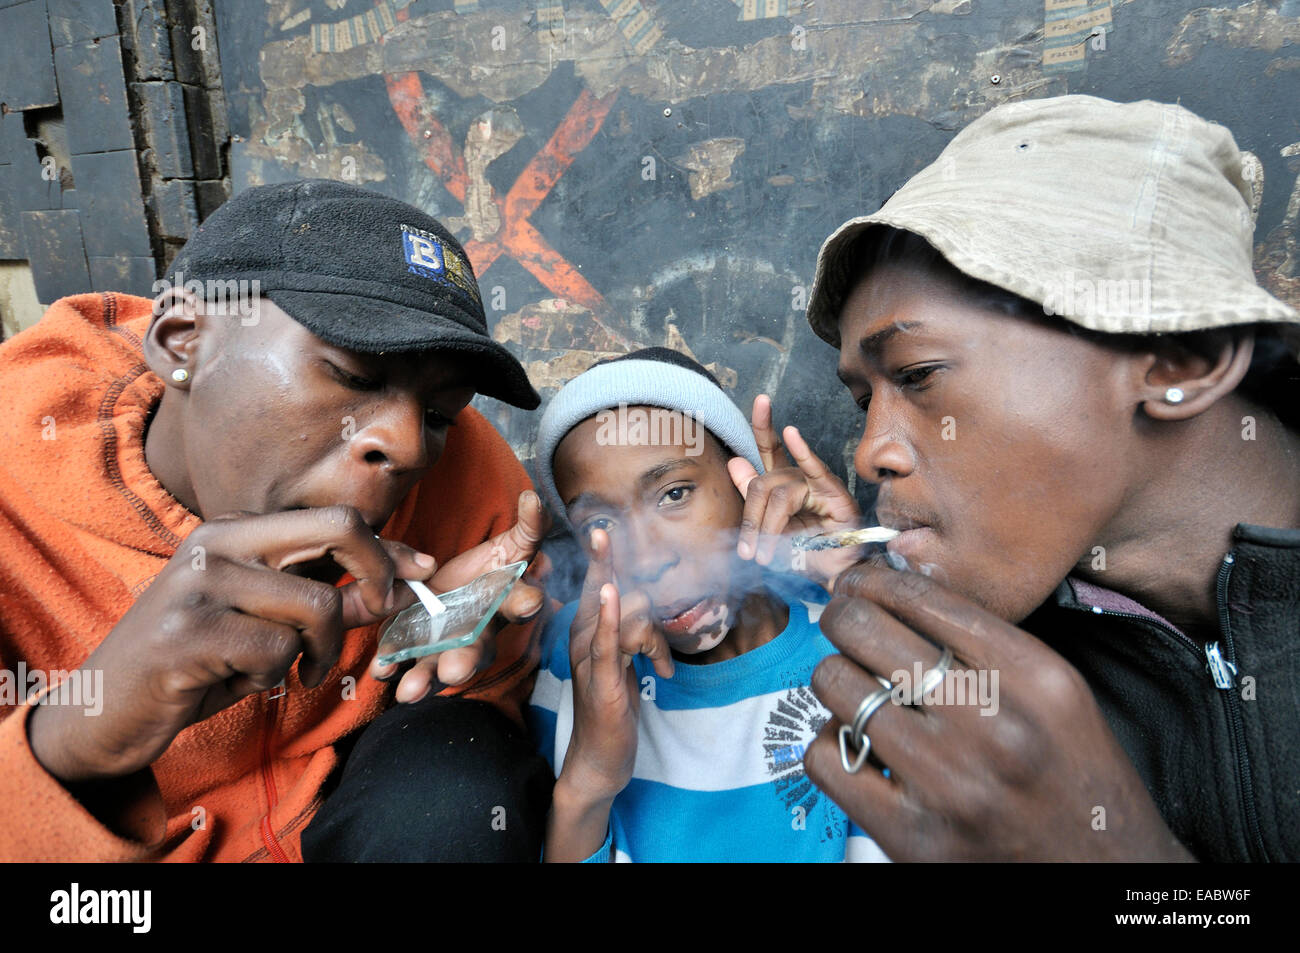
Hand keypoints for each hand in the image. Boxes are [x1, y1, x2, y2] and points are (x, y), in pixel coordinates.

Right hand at [28, 506, 435, 783]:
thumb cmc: (194, 664)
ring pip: (317, 605)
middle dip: (377, 577)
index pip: (335, 521)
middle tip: (375, 617)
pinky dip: (274, 677)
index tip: (420, 573)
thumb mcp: (264, 623)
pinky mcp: (188, 633)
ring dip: (320, 651)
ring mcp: (200, 584)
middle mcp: (217, 543)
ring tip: (291, 670)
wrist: (104, 710)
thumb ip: (324, 599)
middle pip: (339, 531)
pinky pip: (278, 652)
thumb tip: (398, 587)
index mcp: (235, 532)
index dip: (388, 548)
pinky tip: (241, 681)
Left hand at [369, 490, 548, 701]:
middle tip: (454, 672)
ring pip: (439, 666)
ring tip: (408, 692)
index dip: (525, 602)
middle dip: (465, 661)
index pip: (522, 602)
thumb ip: (528, 526)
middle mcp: (482, 633)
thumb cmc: (490, 573)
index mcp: (508, 603)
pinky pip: (406, 662)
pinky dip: (392, 667)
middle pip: (478, 648)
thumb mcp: (513, 546)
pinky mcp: (419, 649)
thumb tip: (534, 497)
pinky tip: (380, 669)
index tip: (527, 602)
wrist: (459, 592)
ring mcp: (450, 646)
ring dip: (425, 679)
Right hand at [560, 528, 672, 802]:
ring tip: (661, 669)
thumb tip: (646, 608)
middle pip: (615, 591)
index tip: (605, 527)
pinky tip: (610, 592)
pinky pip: (607, 639)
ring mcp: (590, 658)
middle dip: (649, 609)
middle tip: (659, 647)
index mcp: (586, 629)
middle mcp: (582, 636)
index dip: (601, 554)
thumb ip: (630, 632)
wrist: (599, 760)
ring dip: (657, 640)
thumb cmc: (612, 710)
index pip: (597, 581)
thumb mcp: (624, 662)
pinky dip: (609, 614)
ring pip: (628, 613)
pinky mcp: (602, 680)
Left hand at [728, 393, 860, 580]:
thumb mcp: (768, 528)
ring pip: (779, 492)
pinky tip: (791, 433)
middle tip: (748, 552)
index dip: (763, 424)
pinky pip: (813, 472)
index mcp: (783, 482)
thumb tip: (735, 461)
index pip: (770, 449)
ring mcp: (817, 484)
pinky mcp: (834, 494)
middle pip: (762, 482)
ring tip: (765, 555)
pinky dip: (802, 452)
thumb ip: (751, 496)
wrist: (831, 577)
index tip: (761, 400)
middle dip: (751, 519)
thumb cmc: (803, 554)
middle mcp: (799, 477)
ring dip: (768, 527)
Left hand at [803, 565, 1193, 860]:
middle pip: (866, 630)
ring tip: (854, 689)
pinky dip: (828, 742)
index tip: (859, 583)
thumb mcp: (1058, 694)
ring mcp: (949, 783)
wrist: (1107, 875)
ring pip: (837, 686)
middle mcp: (993, 725)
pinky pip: (825, 757)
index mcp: (1035, 678)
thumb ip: (988, 645)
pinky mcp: (913, 837)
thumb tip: (894, 596)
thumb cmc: (1075, 780)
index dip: (875, 581)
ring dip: (835, 680)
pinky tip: (854, 742)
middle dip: (844, 617)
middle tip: (842, 623)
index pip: (923, 598)